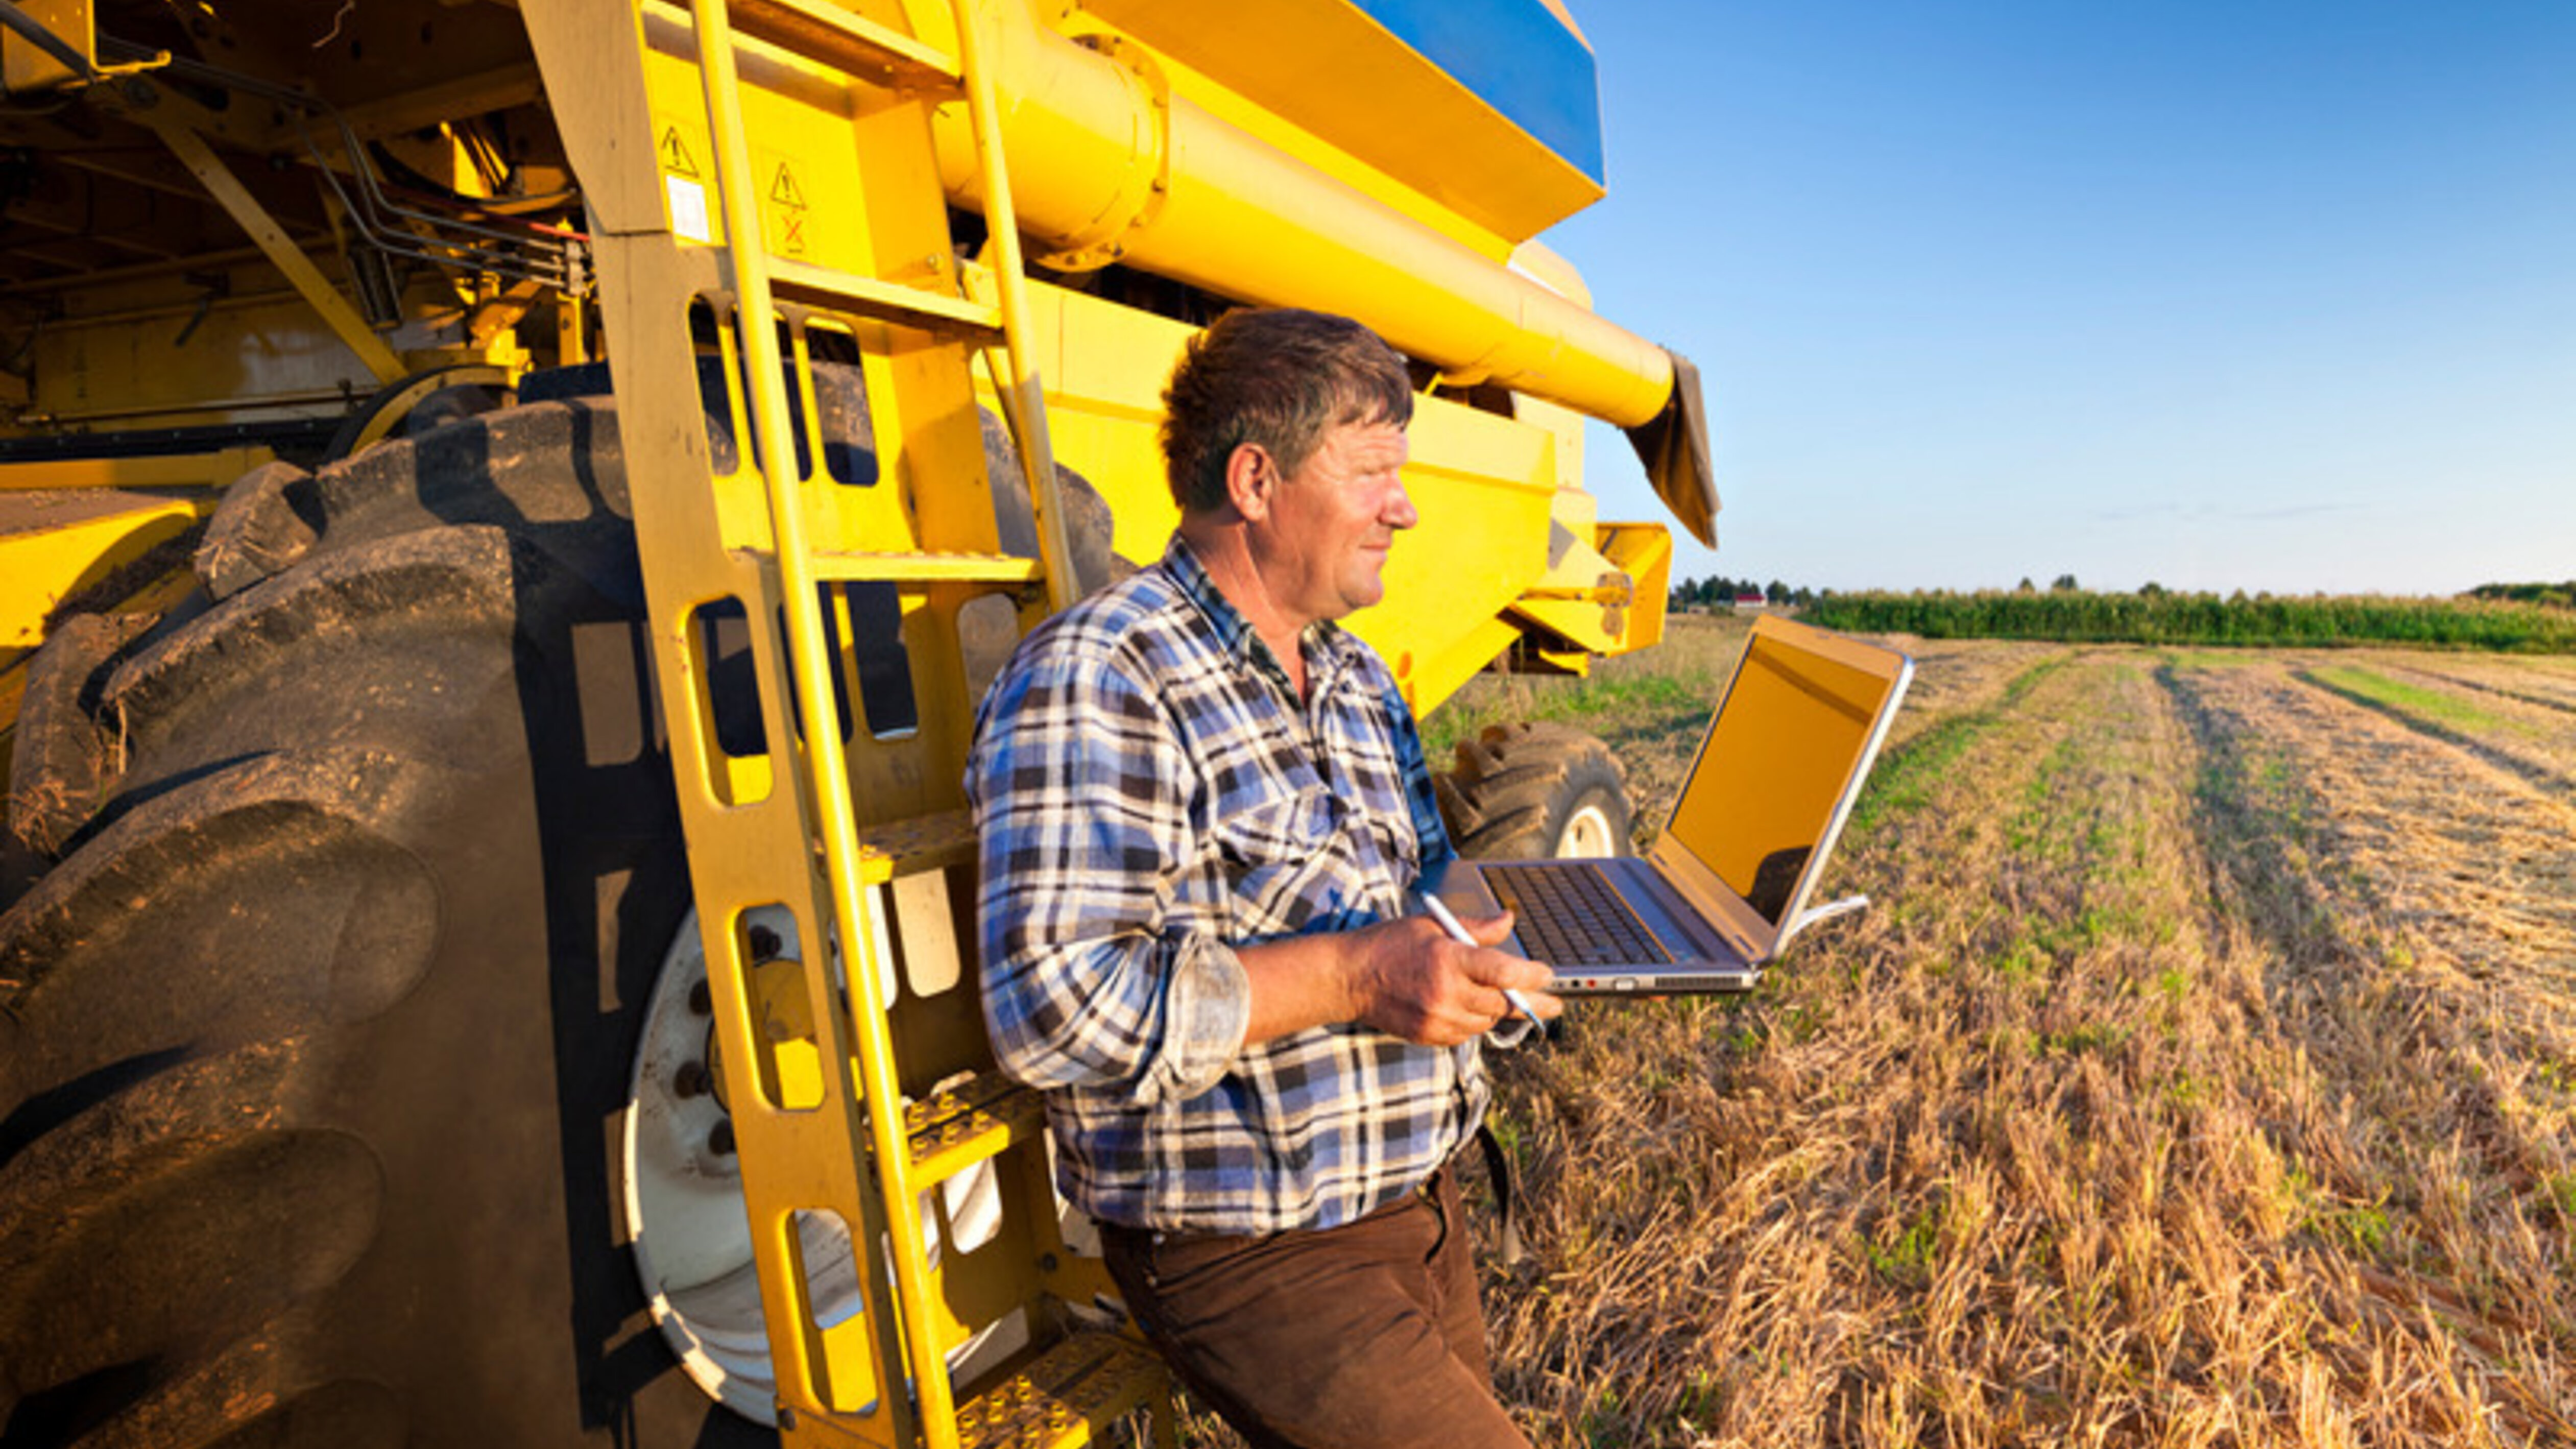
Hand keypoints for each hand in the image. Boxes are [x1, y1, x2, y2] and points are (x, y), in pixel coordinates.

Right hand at [1343, 911, 1559, 1046]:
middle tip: (1550, 1001)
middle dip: (1526, 1000)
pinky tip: (1469, 1008)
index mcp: (1448, 959)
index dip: (1532, 976)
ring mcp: (1436, 1019)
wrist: (1349, 978)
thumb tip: (1508, 921)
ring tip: (1498, 997)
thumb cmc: (1390, 944)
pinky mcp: (1429, 1036)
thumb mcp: (1432, 925)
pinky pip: (1467, 1035)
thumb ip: (1475, 928)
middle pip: (1501, 1003)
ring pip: (1486, 1022)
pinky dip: (1474, 1022)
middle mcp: (1445, 993)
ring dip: (1497, 1011)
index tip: (1548, 975)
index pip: (1502, 972)